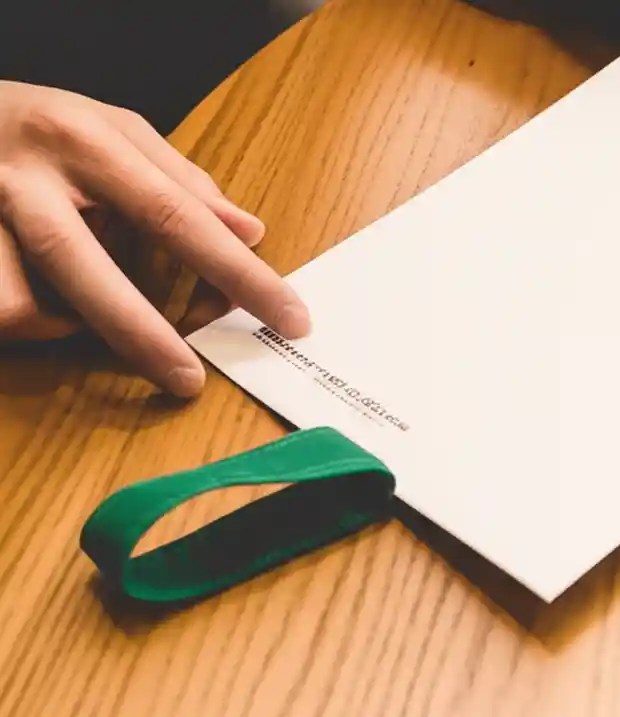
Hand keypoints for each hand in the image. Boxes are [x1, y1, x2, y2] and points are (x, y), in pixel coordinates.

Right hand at [0, 81, 309, 396]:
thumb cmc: (40, 125)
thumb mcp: (113, 128)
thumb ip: (181, 180)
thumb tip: (250, 232)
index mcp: (87, 142)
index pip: (177, 215)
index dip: (237, 272)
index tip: (287, 316)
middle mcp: (28, 178)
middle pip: (88, 271)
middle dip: (144, 336)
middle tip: (188, 382)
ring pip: (21, 304)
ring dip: (60, 325)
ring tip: (71, 310)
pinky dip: (24, 321)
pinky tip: (28, 295)